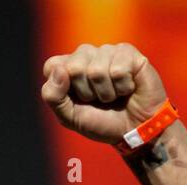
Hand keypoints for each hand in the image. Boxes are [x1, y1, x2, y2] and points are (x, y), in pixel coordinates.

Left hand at [41, 43, 167, 144]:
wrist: (135, 130)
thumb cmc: (103, 123)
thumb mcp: (70, 117)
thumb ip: (53, 97)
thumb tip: (59, 70)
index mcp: (68, 68)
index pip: (51, 66)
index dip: (61, 88)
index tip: (77, 101)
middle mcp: (86, 55)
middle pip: (73, 67)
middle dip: (87, 93)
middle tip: (99, 100)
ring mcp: (107, 52)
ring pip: (97, 70)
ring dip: (107, 93)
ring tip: (115, 96)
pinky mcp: (127, 52)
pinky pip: (118, 70)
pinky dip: (123, 87)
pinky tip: (128, 88)